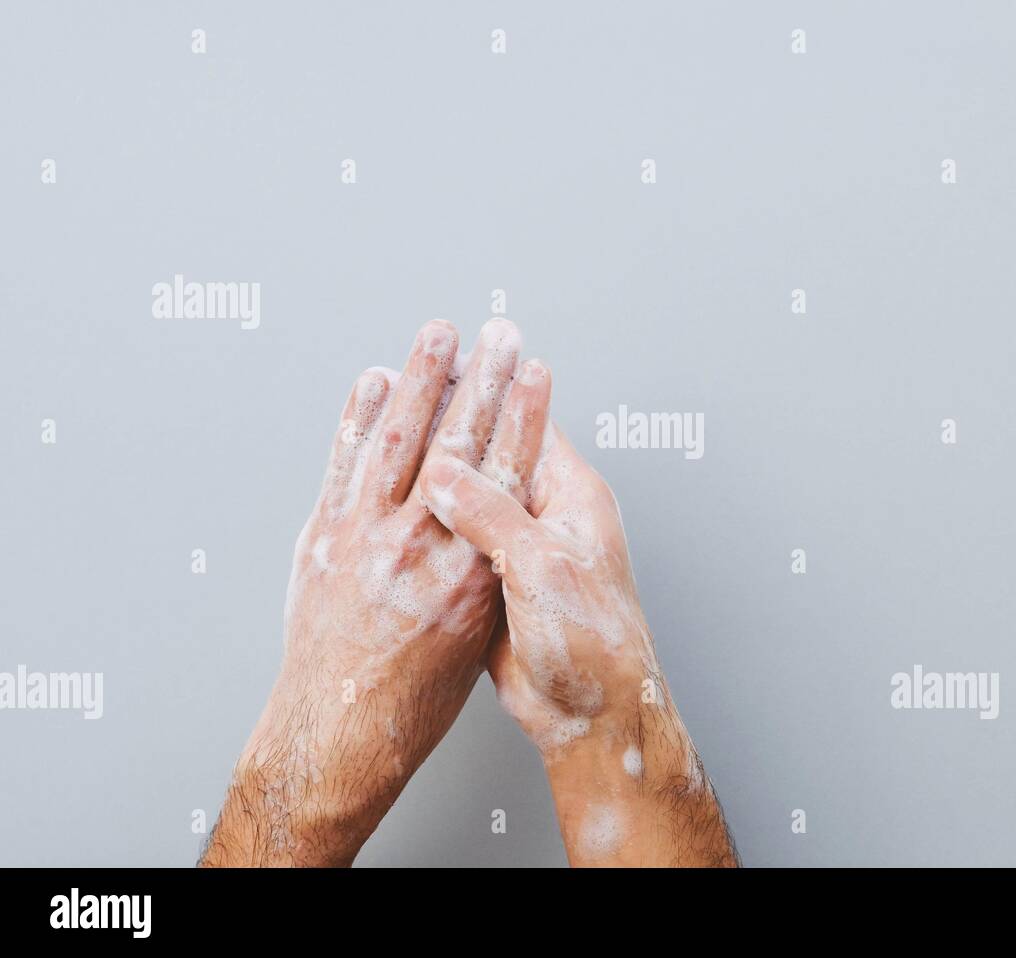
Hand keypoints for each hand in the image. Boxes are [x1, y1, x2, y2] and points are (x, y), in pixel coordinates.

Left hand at [203, 318, 546, 865]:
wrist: (338, 730)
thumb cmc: (416, 696)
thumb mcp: (479, 634)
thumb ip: (489, 567)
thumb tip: (504, 515)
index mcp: (469, 572)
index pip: (505, 472)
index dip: (523, 415)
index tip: (536, 372)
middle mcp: (420, 547)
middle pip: (458, 442)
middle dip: (483, 379)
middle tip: (499, 334)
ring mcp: (366, 536)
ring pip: (399, 439)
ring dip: (421, 379)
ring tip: (438, 334)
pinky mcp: (325, 536)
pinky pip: (344, 462)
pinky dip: (358, 417)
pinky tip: (373, 382)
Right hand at [418, 428, 738, 865]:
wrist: (591, 713)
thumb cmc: (593, 641)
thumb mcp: (540, 566)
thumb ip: (491, 514)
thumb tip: (443, 470)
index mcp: (573, 498)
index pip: (527, 424)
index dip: (488, 390)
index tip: (452, 361)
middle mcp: (549, 515)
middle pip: (495, 451)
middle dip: (457, 420)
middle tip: (414, 386)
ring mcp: (522, 549)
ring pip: (472, 494)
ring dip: (439, 469)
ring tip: (398, 437)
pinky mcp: (497, 583)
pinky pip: (460, 535)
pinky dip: (433, 517)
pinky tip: (401, 505)